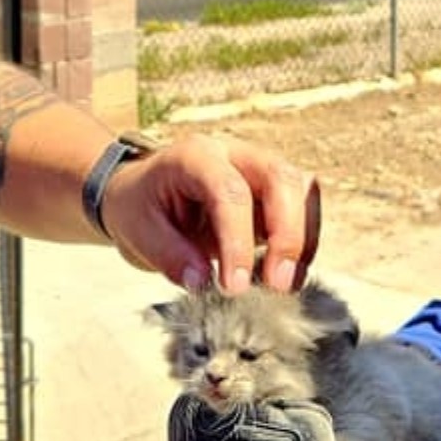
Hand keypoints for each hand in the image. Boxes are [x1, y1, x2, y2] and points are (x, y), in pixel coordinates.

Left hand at [106, 135, 318, 292]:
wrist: (142, 193)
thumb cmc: (140, 207)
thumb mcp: (137, 232)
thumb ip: (170, 255)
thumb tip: (204, 281)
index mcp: (194, 156)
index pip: (229, 192)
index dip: (239, 241)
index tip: (236, 286)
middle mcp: (234, 154)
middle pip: (280, 178)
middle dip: (287, 234)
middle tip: (277, 284)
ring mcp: (257, 168)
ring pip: (301, 190)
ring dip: (301, 240)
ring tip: (284, 284)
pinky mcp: (273, 191)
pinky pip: (303, 209)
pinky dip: (302, 243)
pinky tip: (285, 275)